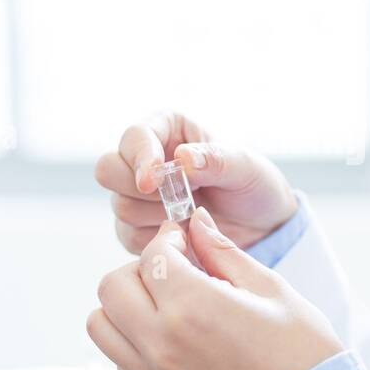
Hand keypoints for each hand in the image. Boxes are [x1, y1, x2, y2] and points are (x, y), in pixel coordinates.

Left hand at [86, 206, 341, 369]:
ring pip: (102, 326)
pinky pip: (121, 363)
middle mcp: (161, 346)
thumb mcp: (270, 289)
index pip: (152, 256)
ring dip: (127, 308)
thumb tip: (196, 222)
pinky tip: (176, 343)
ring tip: (166, 308)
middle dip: (141, 270)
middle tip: (173, 273)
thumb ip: (223, 252)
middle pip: (112, 287)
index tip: (185, 241)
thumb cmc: (301, 353)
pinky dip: (136, 344)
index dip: (170, 239)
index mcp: (192, 308)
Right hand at [95, 111, 297, 253]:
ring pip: (120, 207)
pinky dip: (158, 240)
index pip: (135, 137)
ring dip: (158, 217)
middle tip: (179, 199)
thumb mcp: (245, 167)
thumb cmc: (252, 185)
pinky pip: (129, 237)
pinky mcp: (136, 227)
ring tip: (194, 214)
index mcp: (166, 129)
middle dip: (141, 190)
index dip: (140, 158)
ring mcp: (135, 194)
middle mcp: (144, 158)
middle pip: (109, 170)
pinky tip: (186, 234)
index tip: (154, 182)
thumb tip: (183, 158)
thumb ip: (216, 159)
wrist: (260, 227)